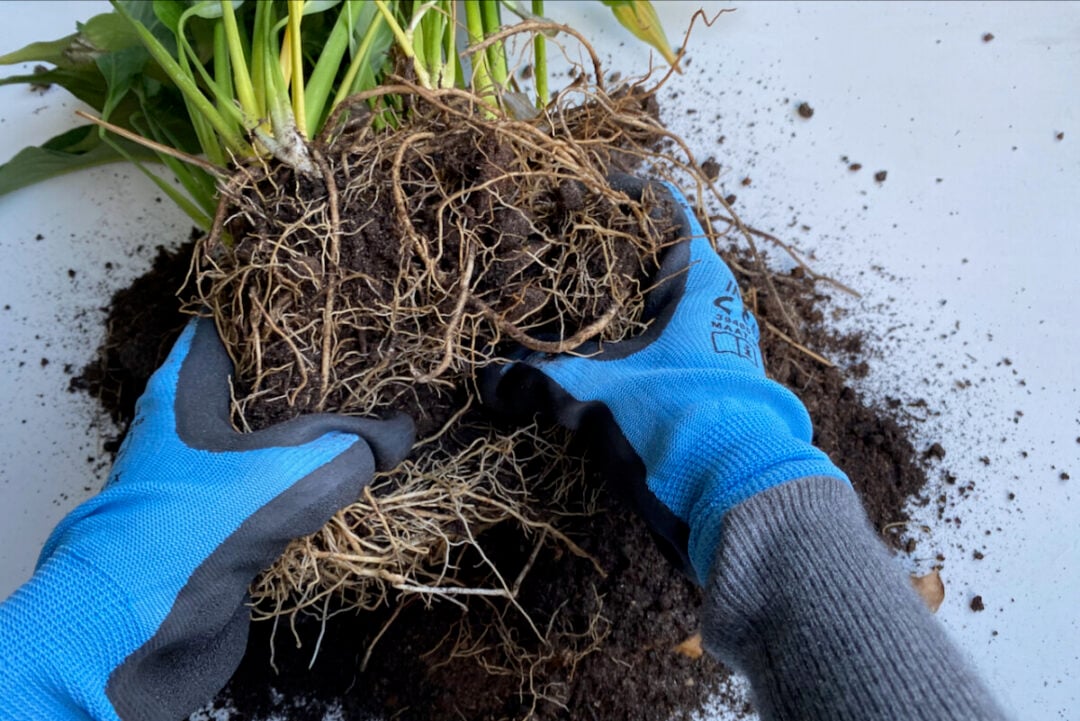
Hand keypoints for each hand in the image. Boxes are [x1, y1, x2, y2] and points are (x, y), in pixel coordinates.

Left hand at [0, 318, 413, 720]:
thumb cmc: (208, 520)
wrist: (140, 626)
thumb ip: (359, 440)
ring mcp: (189, 484)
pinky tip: (336, 494)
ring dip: (302, 444)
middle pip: (245, 389)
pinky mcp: (204, 534)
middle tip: (357, 373)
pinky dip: (293, 493)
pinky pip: (259, 498)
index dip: (269, 313)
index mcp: (184, 391)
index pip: (222, 327)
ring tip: (360, 430)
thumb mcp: (301, 465)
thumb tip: (401, 431)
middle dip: (301, 383)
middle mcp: (178, 431)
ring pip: (255, 448)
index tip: (321, 310)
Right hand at [482, 176, 846, 583]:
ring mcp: (722, 340)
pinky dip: (635, 334)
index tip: (574, 192)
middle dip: (610, 248)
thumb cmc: (676, 422)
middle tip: (557, 247)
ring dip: (623, 295)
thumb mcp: (597, 396)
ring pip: (667, 298)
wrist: (742, 495)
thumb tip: (485, 379)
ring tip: (569, 297)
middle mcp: (718, 300)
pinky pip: (671, 337)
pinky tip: (599, 352)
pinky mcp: (718, 378)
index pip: (663, 207)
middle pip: (661, 251)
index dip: (619, 191)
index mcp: (699, 279)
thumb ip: (536, 381)